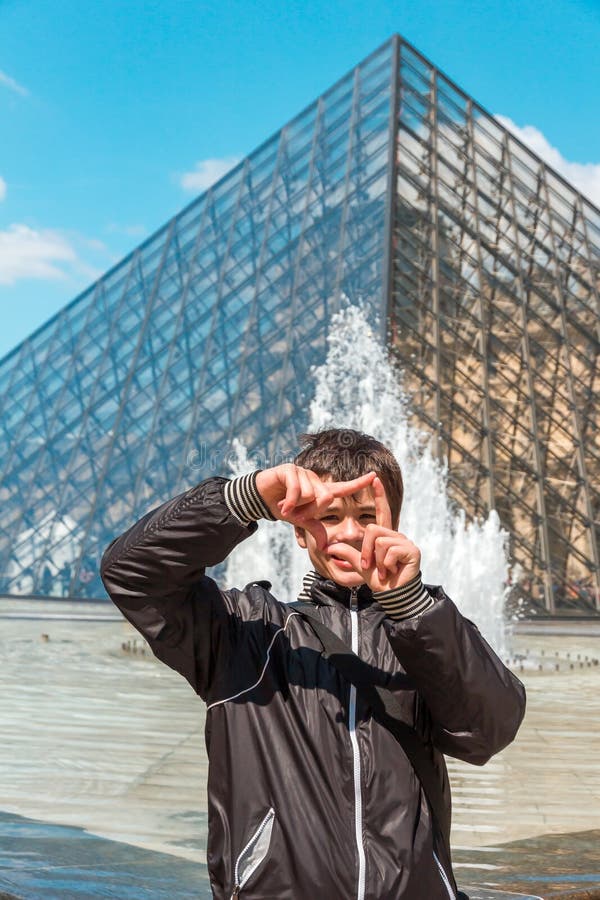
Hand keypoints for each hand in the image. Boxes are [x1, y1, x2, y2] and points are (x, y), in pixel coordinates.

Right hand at [255, 465, 375, 549]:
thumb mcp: (300, 521)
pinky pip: (297, 489)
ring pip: (310, 494)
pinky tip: (282, 504)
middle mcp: (314, 479)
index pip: (343, 487)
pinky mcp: (290, 469)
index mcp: (319, 491)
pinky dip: (290, 501)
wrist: (260, 498)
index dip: (359, 482)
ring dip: (296, 506)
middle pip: (325, 497)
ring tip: (286, 505)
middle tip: (296, 514)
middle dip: (310, 511)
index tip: (375, 475)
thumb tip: (325, 547)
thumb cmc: (283, 507)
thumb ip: (314, 529)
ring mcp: (302, 473)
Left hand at [327, 476, 420, 591]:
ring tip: (385, 570)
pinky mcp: (412, 550)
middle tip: (372, 566)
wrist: (393, 596)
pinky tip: (392, 571)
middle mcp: (397, 536)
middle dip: (366, 550)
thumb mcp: (360, 565)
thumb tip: (330, 548)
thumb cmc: (380, 581)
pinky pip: (390, 550)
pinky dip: (386, 565)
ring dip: (377, 560)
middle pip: (373, 530)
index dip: (378, 496)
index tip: (375, 479)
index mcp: (386, 537)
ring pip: (380, 541)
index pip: (381, 512)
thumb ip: (348, 554)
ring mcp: (406, 542)